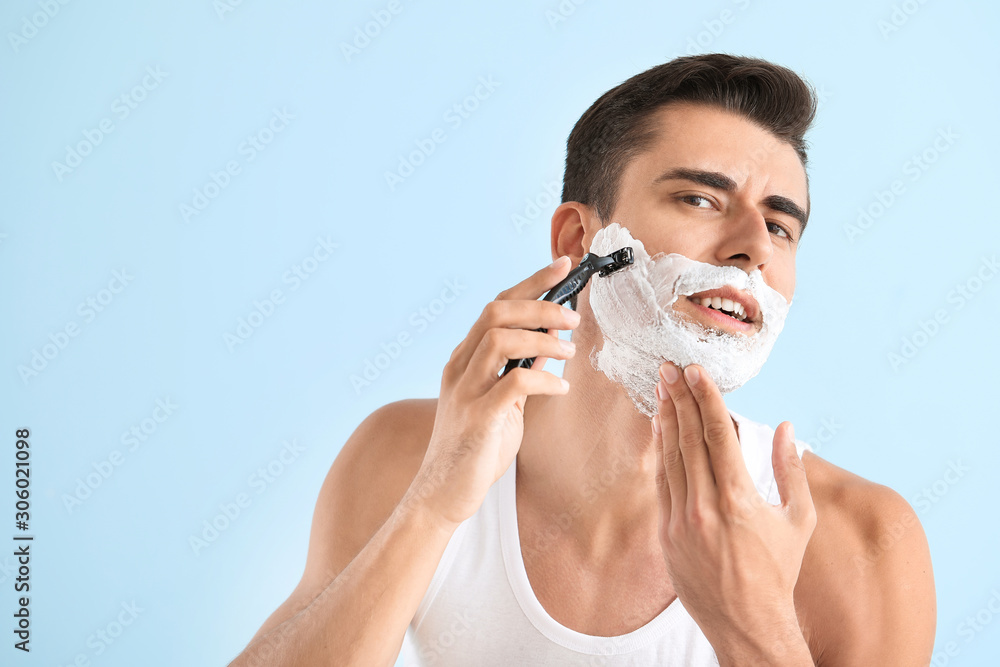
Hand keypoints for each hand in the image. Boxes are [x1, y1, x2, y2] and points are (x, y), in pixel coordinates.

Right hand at [411, 256, 580, 527]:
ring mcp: (465, 390)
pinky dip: (543, 379)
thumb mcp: (503, 403)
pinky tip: (561, 388)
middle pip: (496, 312)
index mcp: (465, 358)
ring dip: (541, 339)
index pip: (497, 305)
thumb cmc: (476, 448)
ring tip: (570, 351)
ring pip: (499, 339)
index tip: (563, 265)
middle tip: (574, 318)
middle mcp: (460, 367)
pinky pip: (513, 384)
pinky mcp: (476, 417)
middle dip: (540, 306)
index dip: (532, 282)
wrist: (442, 494)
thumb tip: (551, 344)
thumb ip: (520, 371)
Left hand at [652, 361, 815, 647]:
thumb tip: (785, 427)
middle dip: (679, 398)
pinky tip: (660, 431)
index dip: (705, 398)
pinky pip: (662, 483)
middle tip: (670, 368)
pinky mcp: (665, 534)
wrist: (747, 624)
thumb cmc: (778, 571)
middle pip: (688, 438)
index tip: (695, 371)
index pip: (718, 434)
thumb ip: (790, 469)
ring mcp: (679, 521)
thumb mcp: (798, 520)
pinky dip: (661, 453)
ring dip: (666, 420)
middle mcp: (704, 507)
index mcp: (738, 499)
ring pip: (670, 457)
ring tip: (663, 390)